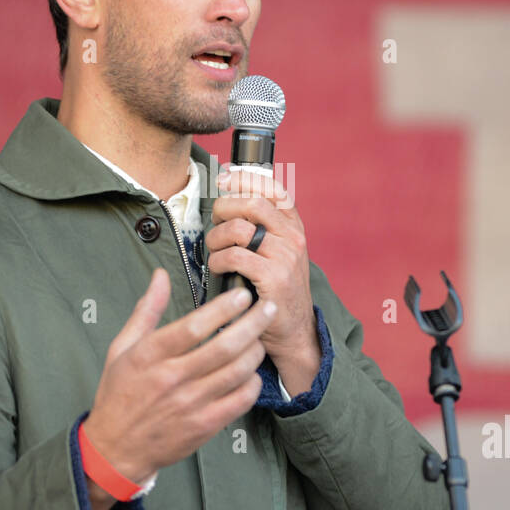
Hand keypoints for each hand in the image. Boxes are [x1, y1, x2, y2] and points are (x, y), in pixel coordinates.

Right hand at [83, 268, 276, 495]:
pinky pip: (241, 400)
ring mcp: (191, 404)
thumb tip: (161, 275)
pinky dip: (253, 383)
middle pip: (225, 346)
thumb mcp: (121, 347)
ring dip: (256, 351)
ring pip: (238, 372)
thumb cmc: (118, 394)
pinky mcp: (204, 425)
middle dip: (254, 323)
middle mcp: (173, 378)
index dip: (224, 308)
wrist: (116, 448)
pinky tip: (251, 373)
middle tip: (269, 308)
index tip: (243, 295)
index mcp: (150, 355)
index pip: (195, 326)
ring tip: (260, 338)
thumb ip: (146, 310)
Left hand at [206, 165, 319, 382]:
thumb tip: (230, 197)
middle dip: (224, 208)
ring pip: (239, 229)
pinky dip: (218, 261)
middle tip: (214, 221)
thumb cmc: (277, 290)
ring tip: (214, 250)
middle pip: (252, 203)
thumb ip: (262, 228)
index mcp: (294, 227)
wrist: (294, 331)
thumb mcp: (279, 253)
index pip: (274, 189)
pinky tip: (218, 268)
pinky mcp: (274, 279)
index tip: (225, 179)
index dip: (246, 178)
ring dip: (216, 238)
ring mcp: (286, 258)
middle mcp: (293, 238)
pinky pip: (235, 257)